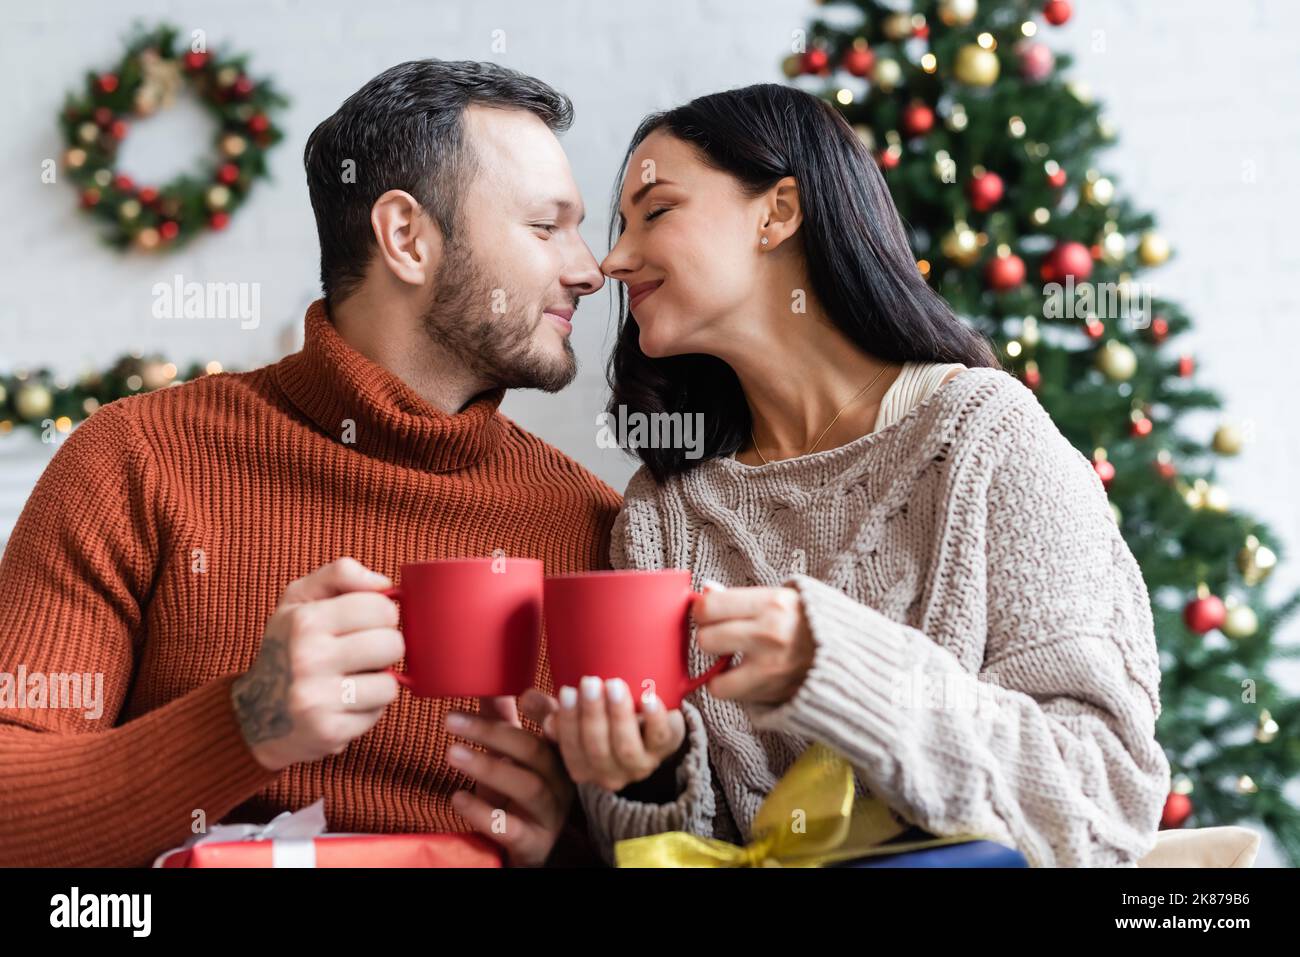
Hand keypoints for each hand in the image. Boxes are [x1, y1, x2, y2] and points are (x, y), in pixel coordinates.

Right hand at [231, 557, 402, 771]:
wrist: (256, 715)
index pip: (381, 608)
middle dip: (386, 647)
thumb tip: (385, 584)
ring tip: (354, 678)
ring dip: (379, 680)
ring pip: (390, 683)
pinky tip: (345, 702)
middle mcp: (308, 659)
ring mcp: (318, 699)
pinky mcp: (329, 731)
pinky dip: (368, 708)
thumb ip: (341, 574)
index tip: (369, 622)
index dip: (384, 614)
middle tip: (365, 652)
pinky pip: (378, 713)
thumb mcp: (299, 599)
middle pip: (392, 644)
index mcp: (304, 621)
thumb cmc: (288, 647)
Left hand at [444, 695, 574, 866]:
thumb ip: (502, 721)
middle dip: (493, 732)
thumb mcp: (512, 759)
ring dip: (488, 767)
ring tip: (452, 753)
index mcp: (558, 754)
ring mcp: (550, 813)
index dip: (546, 709)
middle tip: (451, 720)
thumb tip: (485, 682)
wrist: (533, 850)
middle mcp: (561, 781)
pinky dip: (484, 813)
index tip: (523, 694)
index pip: (560, 726)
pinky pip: (512, 828)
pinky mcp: (534, 843)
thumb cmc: (520, 796)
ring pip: (528, 787)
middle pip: (536, 752)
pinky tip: (458, 798)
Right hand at [534, 677, 685, 793]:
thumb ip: (549, 711)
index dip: (568, 724)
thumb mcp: (574, 719)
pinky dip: (655, 718)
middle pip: (598, 750)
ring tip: (614, 685)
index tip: (567, 691)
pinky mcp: (665, 748)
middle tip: (590, 682)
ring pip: (626, 748)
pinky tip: (648, 698)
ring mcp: (640, 764)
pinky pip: (662, 739)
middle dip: (592, 716)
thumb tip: (524, 698)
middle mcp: (610, 774)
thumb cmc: (603, 722)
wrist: (648, 728)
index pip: (572, 752)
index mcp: (584, 768)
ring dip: (618, 715)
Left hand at [692, 585, 813, 705]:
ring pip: (711, 668)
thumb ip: (744, 598)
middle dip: (710, 636)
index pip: (709, 605)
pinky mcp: (767, 691)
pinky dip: (727, 686)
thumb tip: (706, 591)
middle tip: (722, 636)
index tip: (710, 613)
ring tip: (732, 657)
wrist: (848, 659)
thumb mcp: (784, 599)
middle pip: (705, 637)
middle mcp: (768, 633)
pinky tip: (740, 675)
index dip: (704, 610)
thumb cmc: (812, 625)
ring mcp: (768, 665)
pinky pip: (724, 690)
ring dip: (717, 664)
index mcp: (772, 602)